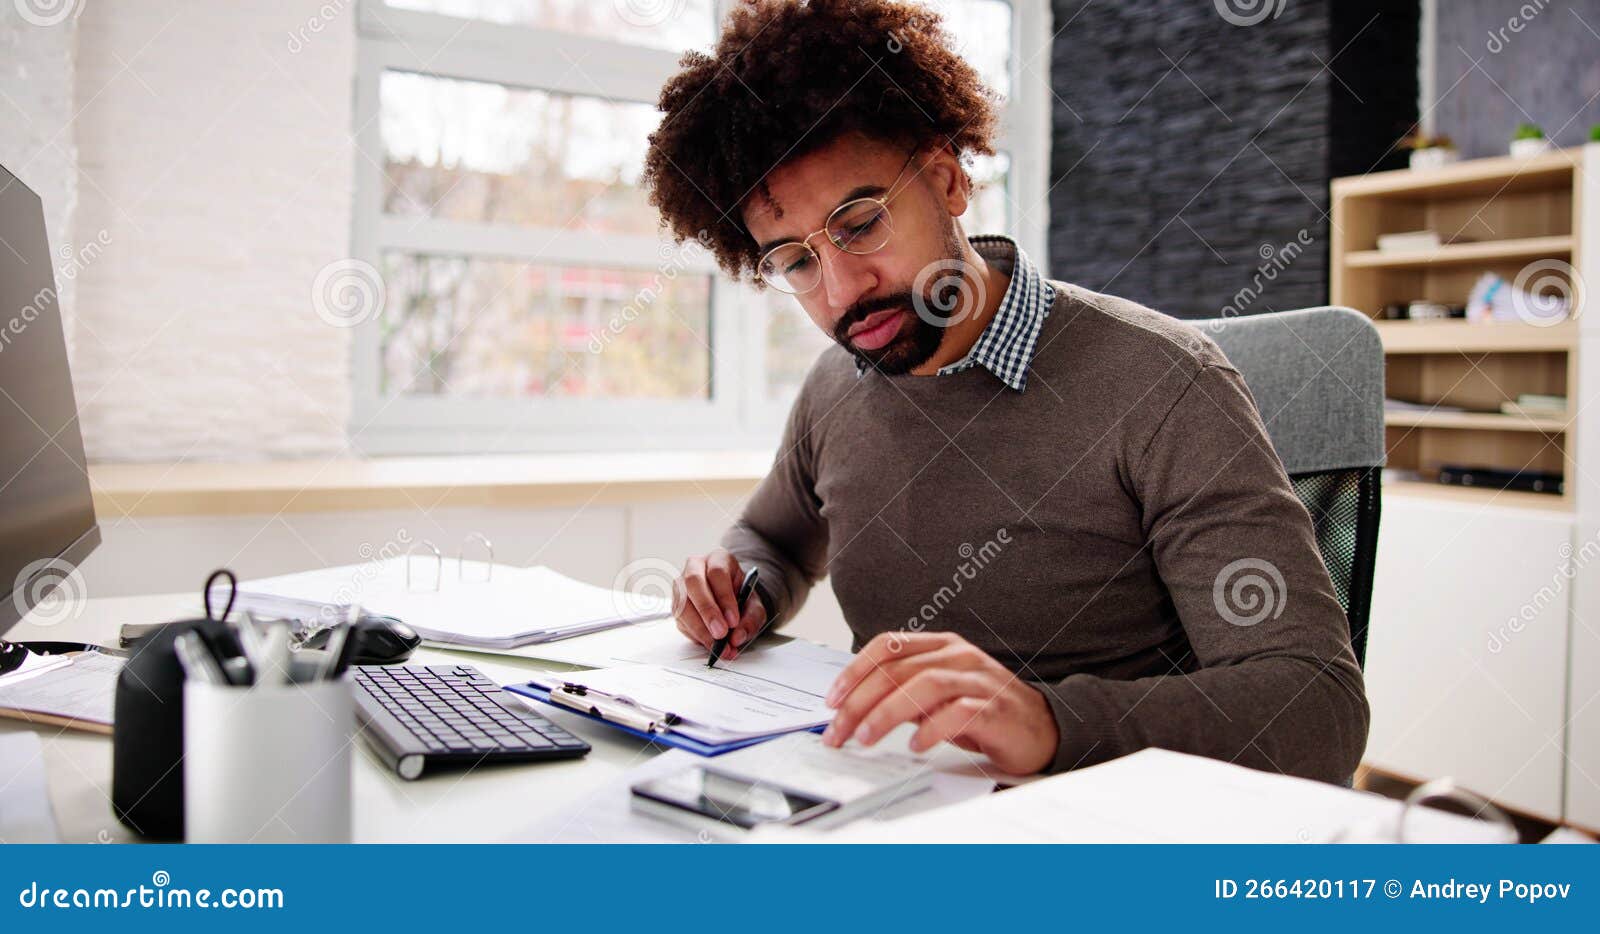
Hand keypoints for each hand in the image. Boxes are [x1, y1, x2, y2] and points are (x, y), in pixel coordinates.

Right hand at [671, 550, 766, 661]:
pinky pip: (680, 619)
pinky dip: (695, 634)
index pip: (717, 572)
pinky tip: (708, 643)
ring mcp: (682, 585)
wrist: (731, 601)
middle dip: (707, 611)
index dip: (724, 597)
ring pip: (682, 603)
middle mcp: (695, 567)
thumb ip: (751, 620)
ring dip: (699, 627)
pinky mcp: (676, 604)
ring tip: (716, 644)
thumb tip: (737, 637)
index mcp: (718, 559)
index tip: (733, 620)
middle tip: (721, 634)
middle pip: (693, 583)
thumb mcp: (755, 606)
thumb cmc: (741, 597)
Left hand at [823, 632, 1058, 773]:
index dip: (855, 670)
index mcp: (941, 646)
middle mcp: (958, 655)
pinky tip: (916, 745)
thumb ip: (901, 695)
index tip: (832, 699)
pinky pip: (959, 712)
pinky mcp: (996, 708)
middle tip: (839, 730)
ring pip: (925, 685)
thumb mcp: (936, 698)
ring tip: (867, 736)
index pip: (888, 645)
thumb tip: (855, 708)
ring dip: (889, 711)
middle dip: (860, 700)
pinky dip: (933, 728)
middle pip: (899, 669)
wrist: (1040, 728)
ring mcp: (979, 679)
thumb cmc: (983, 712)